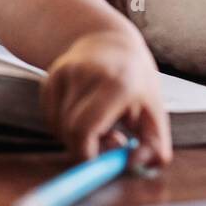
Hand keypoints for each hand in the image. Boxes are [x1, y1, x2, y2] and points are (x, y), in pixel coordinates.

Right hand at [41, 29, 172, 168]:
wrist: (109, 42)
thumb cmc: (136, 84)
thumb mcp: (156, 114)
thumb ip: (155, 148)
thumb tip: (132, 164)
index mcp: (116, 83)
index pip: (85, 129)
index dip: (88, 154)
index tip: (101, 162)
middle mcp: (85, 74)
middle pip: (69, 131)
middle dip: (83, 148)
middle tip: (106, 142)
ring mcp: (64, 73)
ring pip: (58, 126)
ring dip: (75, 136)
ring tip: (98, 123)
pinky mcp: (49, 78)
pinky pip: (51, 117)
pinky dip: (64, 125)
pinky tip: (82, 112)